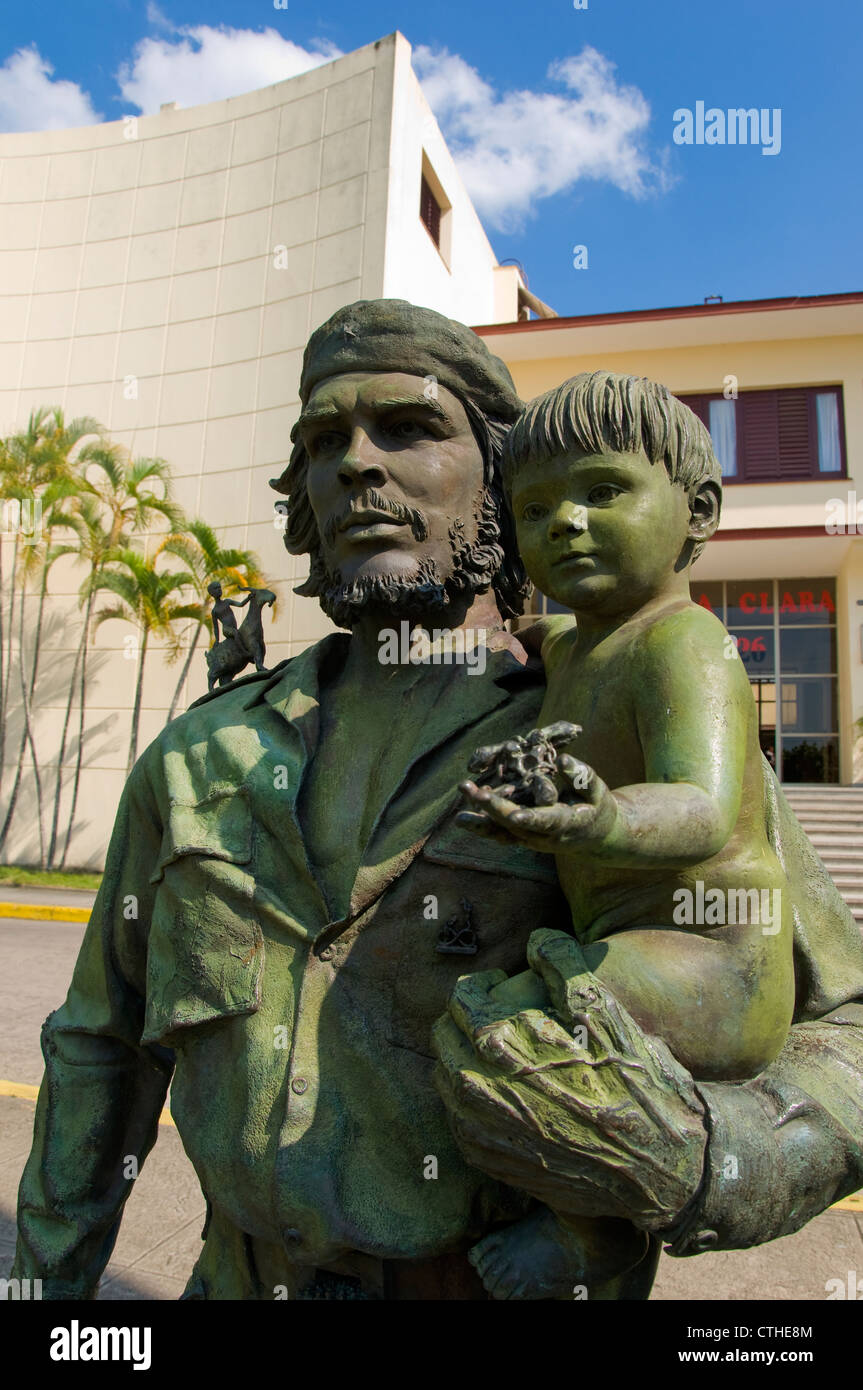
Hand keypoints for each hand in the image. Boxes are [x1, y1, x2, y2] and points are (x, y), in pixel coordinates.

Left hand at [432, 929, 707, 1230]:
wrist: (652, 1167)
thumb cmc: (631, 1084)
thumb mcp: (605, 1013)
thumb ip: (562, 964)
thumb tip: (535, 940)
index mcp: (498, 1044)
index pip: (462, 996)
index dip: (483, 984)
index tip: (502, 986)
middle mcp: (477, 1089)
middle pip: (445, 1034)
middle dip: (467, 1019)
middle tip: (499, 1017)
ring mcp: (477, 1129)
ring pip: (445, 1075)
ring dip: (464, 1056)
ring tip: (501, 1053)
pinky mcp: (486, 1159)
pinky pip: (457, 1115)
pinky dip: (471, 1097)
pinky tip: (506, 1093)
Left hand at [457, 755, 618, 854]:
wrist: (594, 835)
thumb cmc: (597, 806)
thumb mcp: (597, 790)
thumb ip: (581, 776)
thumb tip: (562, 760)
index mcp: (567, 823)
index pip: (546, 821)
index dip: (531, 817)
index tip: (514, 815)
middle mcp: (545, 837)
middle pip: (515, 825)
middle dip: (493, 809)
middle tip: (474, 791)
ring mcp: (531, 840)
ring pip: (502, 833)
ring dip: (480, 821)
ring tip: (461, 807)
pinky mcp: (521, 838)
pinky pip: (499, 835)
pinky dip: (481, 827)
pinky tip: (462, 818)